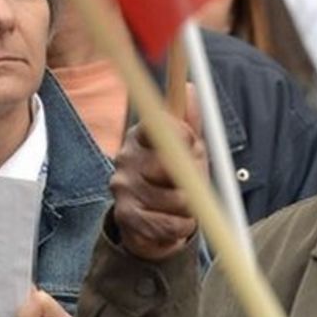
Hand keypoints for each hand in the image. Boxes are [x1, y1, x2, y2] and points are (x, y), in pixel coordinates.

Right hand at [111, 90, 203, 260]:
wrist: (156, 223)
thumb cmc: (176, 179)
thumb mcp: (188, 148)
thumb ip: (190, 122)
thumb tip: (191, 88)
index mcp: (141, 135)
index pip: (158, 125)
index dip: (182, 136)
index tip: (192, 144)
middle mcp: (125, 157)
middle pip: (168, 164)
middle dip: (192, 178)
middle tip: (195, 184)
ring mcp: (122, 186)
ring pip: (174, 198)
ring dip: (191, 208)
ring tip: (187, 208)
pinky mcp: (124, 215)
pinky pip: (166, 223)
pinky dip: (181, 227)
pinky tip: (177, 223)